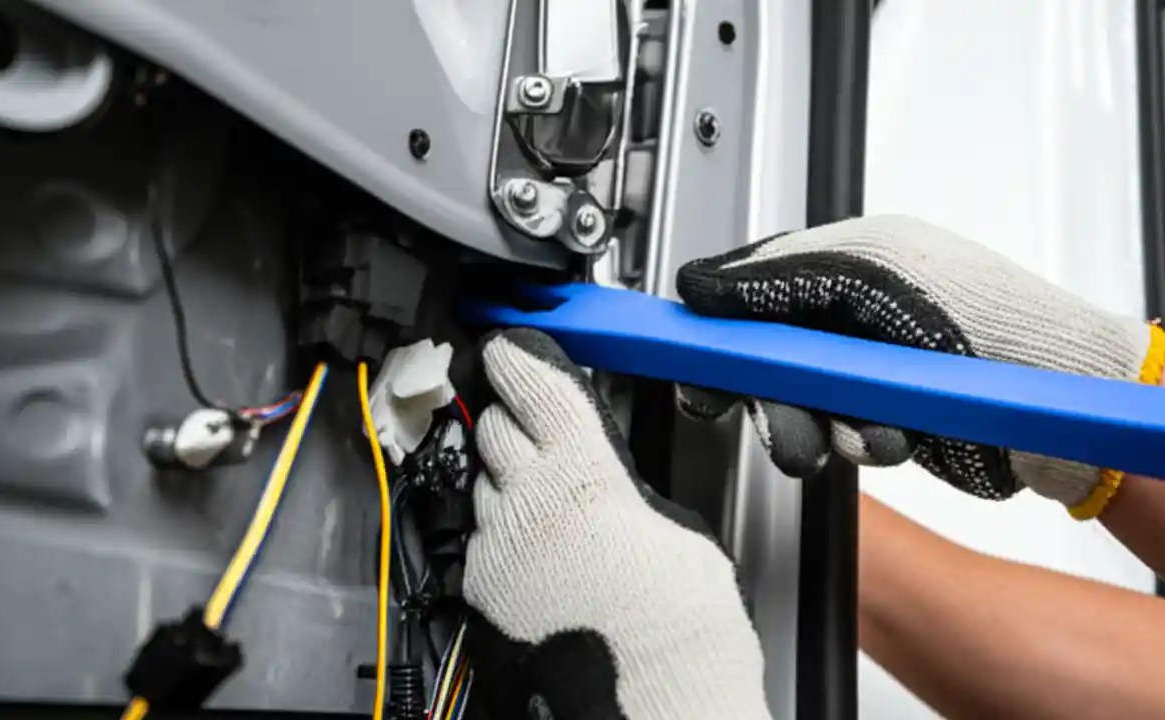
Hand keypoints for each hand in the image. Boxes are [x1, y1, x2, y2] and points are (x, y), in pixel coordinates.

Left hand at [463, 329, 771, 719]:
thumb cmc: (684, 624)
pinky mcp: (480, 593)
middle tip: (542, 437)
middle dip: (514, 423)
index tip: (505, 346)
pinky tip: (539, 559)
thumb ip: (621, 483)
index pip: (531, 387)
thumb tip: (603, 471)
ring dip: (508, 484)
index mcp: (581, 472)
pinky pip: (480, 541)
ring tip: (552, 514)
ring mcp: (496, 550)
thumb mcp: (674, 526)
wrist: (653, 704)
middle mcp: (526, 503)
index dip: (516, 359)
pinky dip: (501, 537)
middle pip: (496, 428)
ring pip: (484, 486)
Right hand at [676, 215, 1164, 517]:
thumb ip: (777, 277)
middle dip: (768, 397)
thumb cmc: (986, 314)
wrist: (1055, 393)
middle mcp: (847, 317)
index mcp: (839, 265)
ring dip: (821, 428)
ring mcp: (866, 370)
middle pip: (765, 362)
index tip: (688, 361)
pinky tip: (896, 434)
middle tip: (775, 418)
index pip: (746, 294)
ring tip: (861, 430)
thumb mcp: (871, 271)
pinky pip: (843, 440)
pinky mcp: (886, 418)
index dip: (714, 333)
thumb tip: (700, 284)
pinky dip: (864, 444)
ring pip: (798, 410)